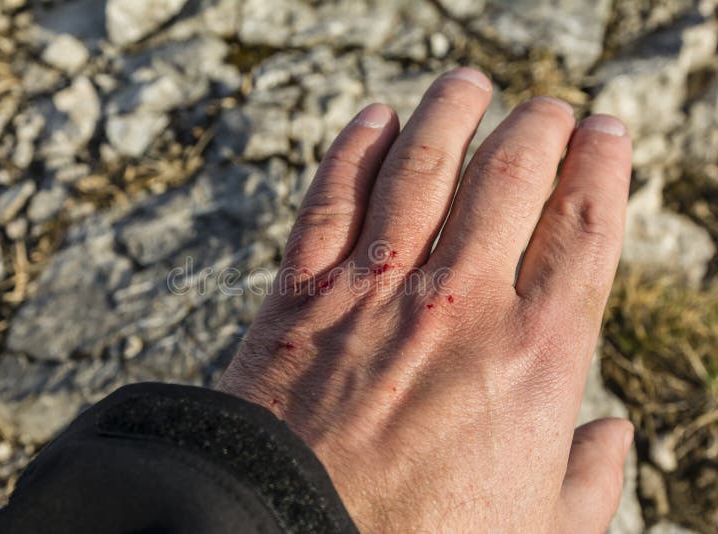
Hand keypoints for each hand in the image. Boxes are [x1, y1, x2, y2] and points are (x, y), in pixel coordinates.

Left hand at [218, 67, 633, 532]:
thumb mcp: (541, 532)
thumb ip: (587, 480)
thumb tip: (613, 436)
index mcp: (535, 356)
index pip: (584, 223)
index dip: (601, 163)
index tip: (605, 131)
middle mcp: (457, 303)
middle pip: (509, 176)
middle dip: (537, 127)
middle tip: (547, 107)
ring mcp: (373, 290)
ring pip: (420, 166)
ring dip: (450, 113)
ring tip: (467, 83)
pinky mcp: (300, 296)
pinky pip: (330, 198)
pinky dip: (354, 149)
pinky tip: (375, 119)